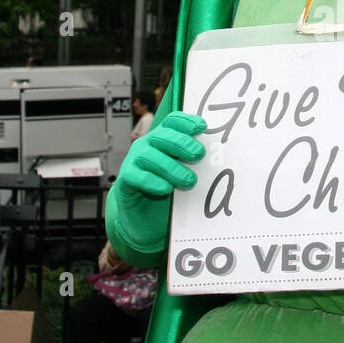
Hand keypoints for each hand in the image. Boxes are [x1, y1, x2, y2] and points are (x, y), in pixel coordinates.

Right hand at [113, 111, 206, 251]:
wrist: (146, 221)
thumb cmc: (170, 193)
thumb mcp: (185, 173)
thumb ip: (195, 162)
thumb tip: (218, 155)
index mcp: (162, 139)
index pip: (172, 122)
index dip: (186, 121)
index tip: (202, 127)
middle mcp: (146, 146)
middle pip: (162, 136)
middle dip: (182, 143)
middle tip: (199, 154)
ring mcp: (133, 162)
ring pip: (149, 156)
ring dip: (171, 167)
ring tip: (189, 181)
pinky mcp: (125, 181)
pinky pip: (136, 177)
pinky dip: (152, 181)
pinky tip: (166, 188)